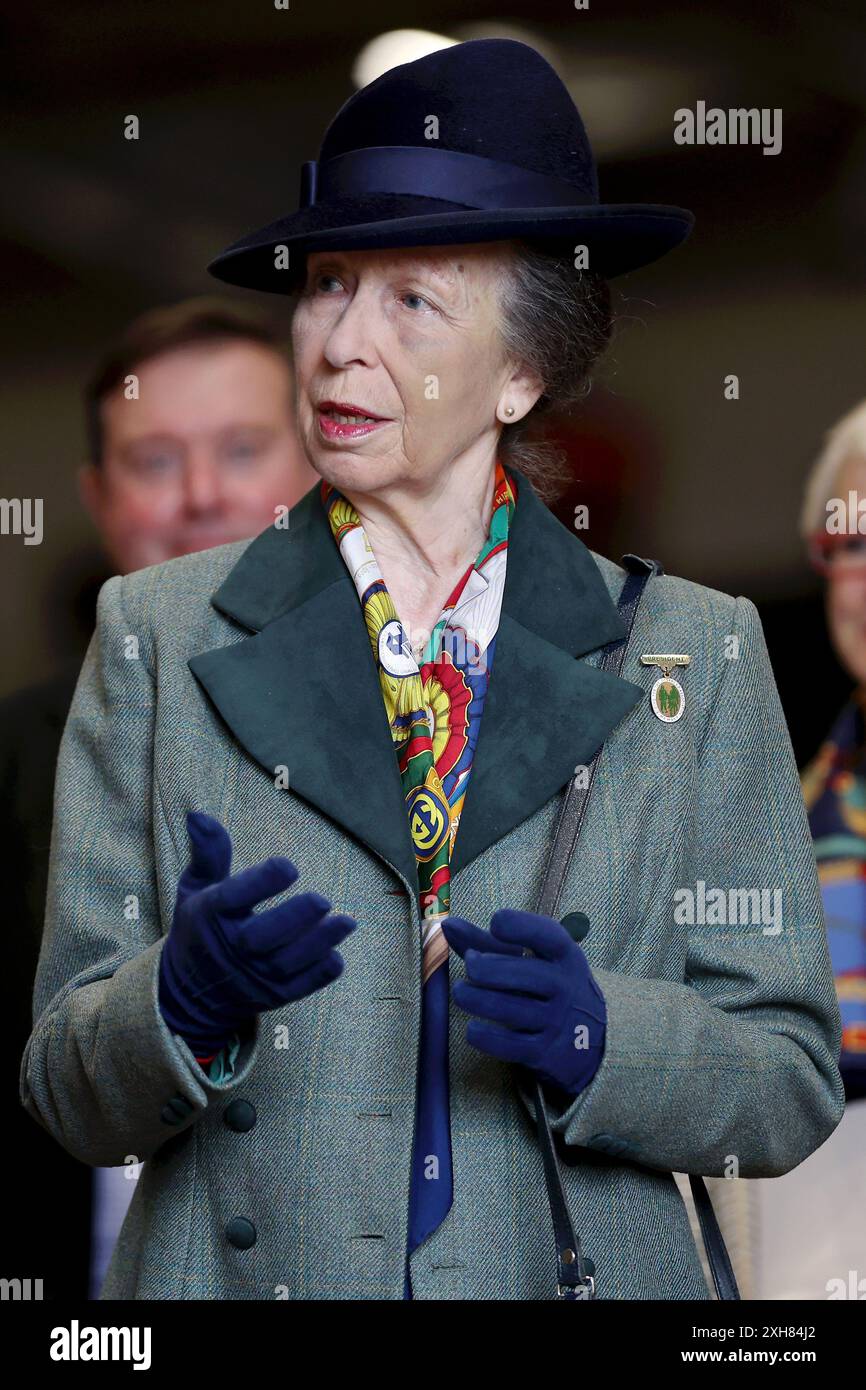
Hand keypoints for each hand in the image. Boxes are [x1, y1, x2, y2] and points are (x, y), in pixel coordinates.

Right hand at [158, 810, 355, 1054]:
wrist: (190, 992)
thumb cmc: (199, 926)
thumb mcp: (195, 889)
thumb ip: (207, 853)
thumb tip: (199, 813)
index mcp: (208, 916)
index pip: (232, 898)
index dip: (260, 883)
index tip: (289, 866)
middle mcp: (228, 949)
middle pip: (259, 938)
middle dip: (293, 919)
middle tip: (323, 900)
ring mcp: (250, 976)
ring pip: (284, 964)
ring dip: (318, 944)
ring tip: (347, 921)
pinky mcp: (270, 996)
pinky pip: (297, 988)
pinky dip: (318, 974)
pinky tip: (337, 955)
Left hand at [442, 908, 605, 1096]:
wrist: (594, 1039)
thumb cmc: (548, 987)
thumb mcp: (533, 960)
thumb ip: (487, 942)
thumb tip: (448, 925)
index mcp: (565, 956)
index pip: (548, 936)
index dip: (520, 926)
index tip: (495, 922)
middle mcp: (565, 987)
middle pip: (524, 975)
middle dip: (488, 968)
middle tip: (470, 964)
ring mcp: (557, 1021)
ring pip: (510, 1010)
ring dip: (476, 999)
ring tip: (461, 993)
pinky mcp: (545, 1053)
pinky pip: (508, 1046)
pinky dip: (484, 1037)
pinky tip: (473, 1029)